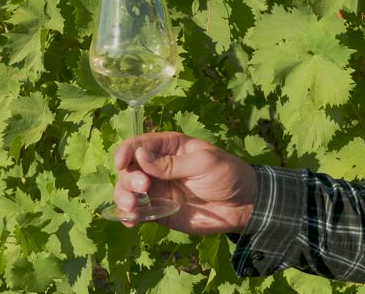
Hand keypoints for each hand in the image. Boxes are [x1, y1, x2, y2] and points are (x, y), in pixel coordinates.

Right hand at [113, 131, 256, 233]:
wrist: (243, 206)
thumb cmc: (227, 175)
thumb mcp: (204, 163)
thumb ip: (172, 164)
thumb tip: (140, 157)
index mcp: (170, 147)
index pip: (140, 144)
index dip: (126, 151)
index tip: (121, 163)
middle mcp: (158, 167)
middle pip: (129, 168)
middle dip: (129, 178)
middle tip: (143, 189)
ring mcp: (158, 189)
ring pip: (128, 190)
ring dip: (123, 197)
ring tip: (132, 207)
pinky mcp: (159, 211)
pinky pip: (138, 212)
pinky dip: (129, 215)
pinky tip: (131, 220)